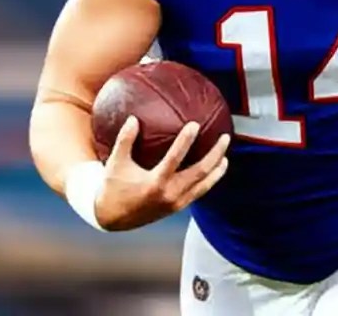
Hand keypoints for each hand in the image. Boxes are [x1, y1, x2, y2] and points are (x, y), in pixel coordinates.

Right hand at [95, 117, 229, 230]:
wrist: (112, 219)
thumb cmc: (113, 187)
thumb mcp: (115, 163)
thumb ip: (125, 140)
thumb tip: (134, 118)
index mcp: (155, 183)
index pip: (175, 158)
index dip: (186, 141)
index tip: (195, 124)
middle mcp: (169, 194)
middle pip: (200, 173)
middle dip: (215, 155)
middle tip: (225, 138)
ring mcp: (176, 203)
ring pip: (204, 186)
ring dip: (217, 171)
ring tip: (226, 157)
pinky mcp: (177, 208)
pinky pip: (198, 193)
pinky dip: (208, 182)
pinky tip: (212, 171)